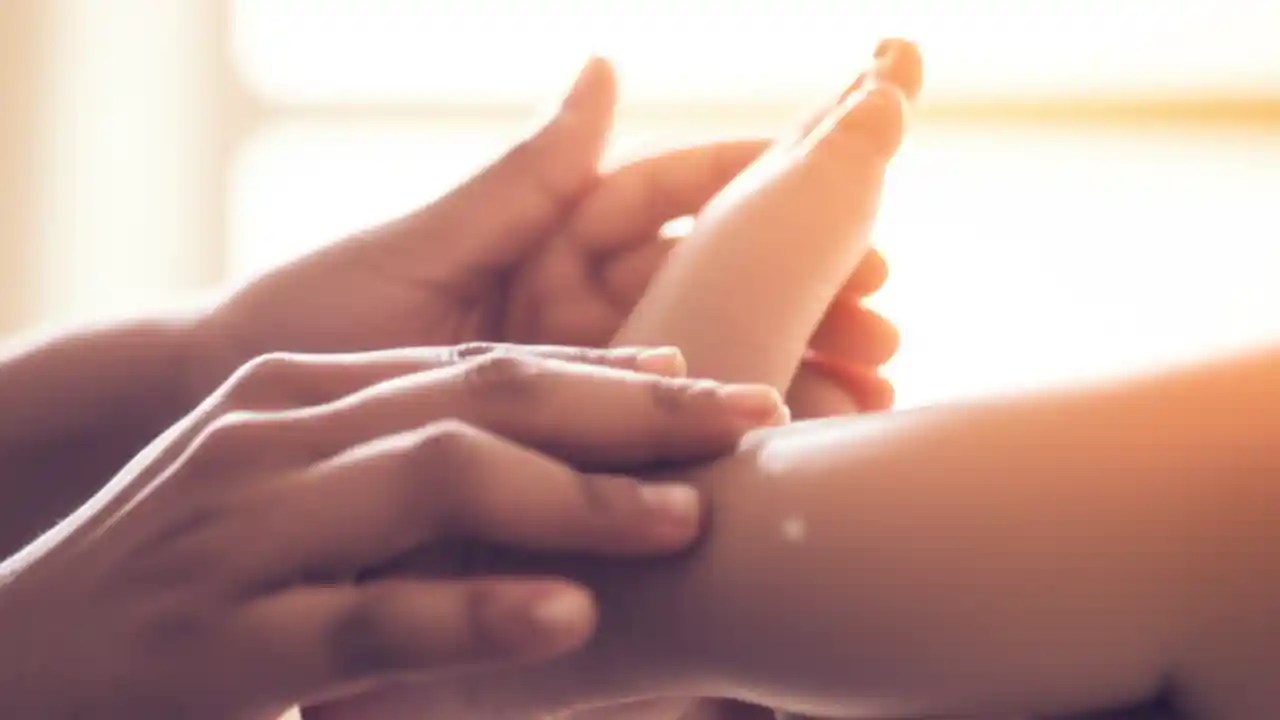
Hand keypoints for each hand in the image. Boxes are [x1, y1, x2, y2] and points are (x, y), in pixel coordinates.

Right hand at [0, 344, 784, 718]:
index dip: (609, 368)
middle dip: (628, 407)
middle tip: (747, 419)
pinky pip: (370, 617)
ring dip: (571, 498)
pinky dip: (474, 611)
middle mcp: (279, 437)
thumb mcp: (296, 483)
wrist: (27, 655)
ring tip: (680, 519)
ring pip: (435, 481)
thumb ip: (411, 444)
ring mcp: (247, 530)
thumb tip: (564, 425)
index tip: (718, 376)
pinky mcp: (226, 639)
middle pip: (483, 398)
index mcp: (302, 391)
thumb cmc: (191, 569)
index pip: (480, 363)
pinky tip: (565, 617)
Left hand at [189, 58, 896, 411]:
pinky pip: (657, 435)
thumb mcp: (425, 244)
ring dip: (790, 366)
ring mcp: (575, 374)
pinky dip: (725, 437)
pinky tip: (793, 446)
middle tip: (886, 316)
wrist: (254, 432)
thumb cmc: (317, 317)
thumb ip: (527, 177)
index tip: (844, 196)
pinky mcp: (565, 445)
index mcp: (547, 235)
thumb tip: (607, 66)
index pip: (672, 199)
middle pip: (711, 282)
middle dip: (803, 292)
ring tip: (872, 388)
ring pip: (704, 358)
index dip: (759, 195)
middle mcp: (574, 301)